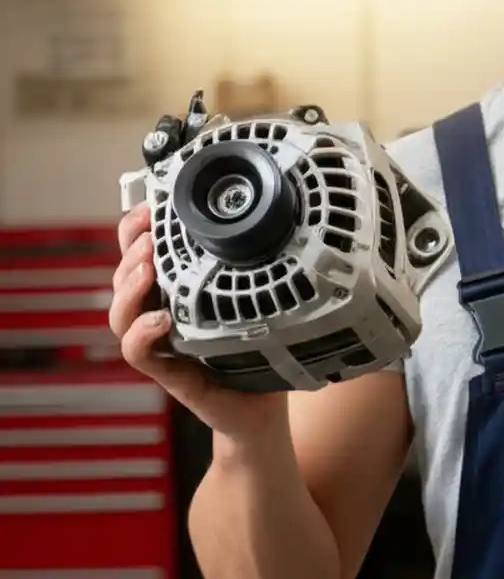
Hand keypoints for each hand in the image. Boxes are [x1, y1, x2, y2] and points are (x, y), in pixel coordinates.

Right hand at [111, 203, 287, 441]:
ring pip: (120, 313)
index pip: (142, 254)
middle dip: (130, 251)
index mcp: (176, 292)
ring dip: (129, 288)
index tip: (150, 207)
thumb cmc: (259, 350)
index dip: (136, 229)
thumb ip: (255, 270)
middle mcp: (159, 314)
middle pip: (123, 277)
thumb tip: (272, 220)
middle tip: (150, 237)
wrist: (263, 408)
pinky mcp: (166, 373)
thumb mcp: (259, 302)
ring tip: (148, 270)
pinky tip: (161, 320)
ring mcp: (159, 344)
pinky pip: (137, 352)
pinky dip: (142, 333)